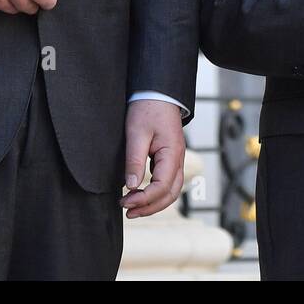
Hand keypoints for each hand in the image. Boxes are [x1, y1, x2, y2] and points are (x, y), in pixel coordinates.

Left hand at [120, 100, 185, 218]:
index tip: (124, 201)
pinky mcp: (169, 157)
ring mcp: (176, 159)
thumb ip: (135, 161)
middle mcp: (178, 159)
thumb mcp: (137, 133)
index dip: (144, 199)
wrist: (158, 92)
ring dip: (154, 203)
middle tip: (127, 212)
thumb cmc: (147, 109)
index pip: (162, 186)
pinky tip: (140, 195)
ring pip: (171, 190)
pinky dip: (156, 193)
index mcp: (172, 153)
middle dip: (150, 207)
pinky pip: (167, 182)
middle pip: (170, 194)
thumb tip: (131, 187)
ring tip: (133, 209)